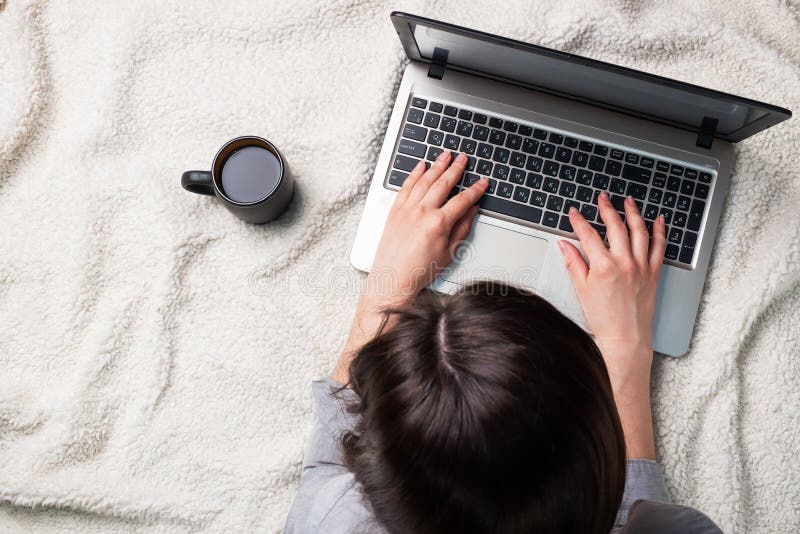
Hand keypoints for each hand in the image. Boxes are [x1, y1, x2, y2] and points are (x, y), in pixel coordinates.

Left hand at [367, 150, 488, 303]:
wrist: (393, 278)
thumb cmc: (420, 270)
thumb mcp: (449, 252)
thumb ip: (462, 228)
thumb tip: (471, 211)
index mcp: (439, 223)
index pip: (462, 200)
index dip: (475, 190)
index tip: (483, 182)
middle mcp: (422, 212)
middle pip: (443, 183)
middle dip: (456, 168)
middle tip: (464, 158)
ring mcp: (407, 209)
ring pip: (424, 180)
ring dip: (437, 165)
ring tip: (445, 155)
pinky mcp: (395, 210)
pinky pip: (406, 186)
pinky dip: (414, 174)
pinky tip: (421, 166)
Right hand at [559, 192, 665, 459]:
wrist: (626, 339)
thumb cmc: (603, 319)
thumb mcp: (581, 290)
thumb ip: (573, 264)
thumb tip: (565, 246)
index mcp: (603, 266)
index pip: (588, 235)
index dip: (579, 221)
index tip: (574, 213)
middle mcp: (624, 262)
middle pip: (615, 227)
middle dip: (607, 209)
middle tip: (602, 199)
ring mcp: (641, 267)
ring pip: (639, 231)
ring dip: (633, 213)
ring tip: (628, 202)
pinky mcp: (653, 273)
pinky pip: (659, 246)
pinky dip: (659, 231)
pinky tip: (657, 220)